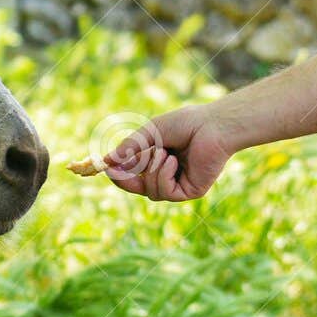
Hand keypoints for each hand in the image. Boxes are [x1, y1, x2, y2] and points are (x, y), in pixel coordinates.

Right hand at [103, 105, 235, 201]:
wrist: (212, 125)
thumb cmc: (185, 124)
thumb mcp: (150, 133)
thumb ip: (129, 148)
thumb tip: (106, 161)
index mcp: (157, 162)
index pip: (133, 176)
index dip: (118, 175)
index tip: (105, 168)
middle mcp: (167, 176)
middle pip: (137, 188)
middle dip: (125, 179)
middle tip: (115, 170)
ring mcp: (178, 185)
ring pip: (150, 191)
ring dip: (151, 170)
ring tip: (165, 152)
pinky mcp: (190, 191)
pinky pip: (165, 192)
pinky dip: (163, 175)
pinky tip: (173, 161)